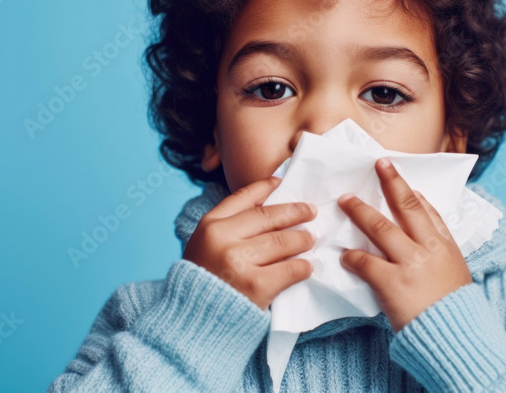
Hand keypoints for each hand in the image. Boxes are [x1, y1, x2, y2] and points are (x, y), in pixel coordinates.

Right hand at [183, 176, 316, 310]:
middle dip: (294, 212)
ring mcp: (239, 261)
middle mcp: (222, 239)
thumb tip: (267, 201)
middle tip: (310, 211)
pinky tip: (306, 267)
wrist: (194, 323)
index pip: (243, 197)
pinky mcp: (256, 285)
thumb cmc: (203, 282)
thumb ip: (229, 226)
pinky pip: (291, 268)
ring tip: (310, 240)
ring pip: (284, 241)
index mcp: (210, 226)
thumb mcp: (204, 246)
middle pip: (269, 217)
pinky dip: (303, 267)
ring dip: (302, 240)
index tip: (280, 181)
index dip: (265, 187)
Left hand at [337, 157, 472, 332]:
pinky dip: (352, 256)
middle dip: (391, 182)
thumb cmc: (455, 311)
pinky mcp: (392, 283)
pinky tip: (343, 254)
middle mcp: (429, 248)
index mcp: (446, 246)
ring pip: (380, 228)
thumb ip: (437, 253)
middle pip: (406, 206)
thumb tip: (418, 238)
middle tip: (377, 165)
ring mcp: (410, 263)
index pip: (428, 210)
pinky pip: (365, 262)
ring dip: (359, 212)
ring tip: (345, 201)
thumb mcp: (454, 274)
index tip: (397, 178)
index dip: (411, 191)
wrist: (458, 337)